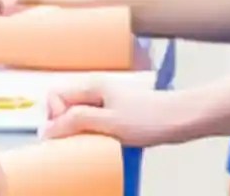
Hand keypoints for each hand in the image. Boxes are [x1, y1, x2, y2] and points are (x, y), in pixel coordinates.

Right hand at [44, 80, 200, 146]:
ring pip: (78, 115)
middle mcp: (96, 91)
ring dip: (78, 131)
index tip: (65, 133)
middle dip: (64, 124)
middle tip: (75, 141)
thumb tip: (48, 128)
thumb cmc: (149, 118)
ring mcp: (107, 102)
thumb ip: (77, 122)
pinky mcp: (116, 114)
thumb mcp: (109, 122)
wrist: (181, 118)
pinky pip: (93, 122)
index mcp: (92, 87)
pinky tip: (102, 143)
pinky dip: (92, 133)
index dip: (54, 115)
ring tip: (90, 144)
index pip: (56, 96)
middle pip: (65, 105)